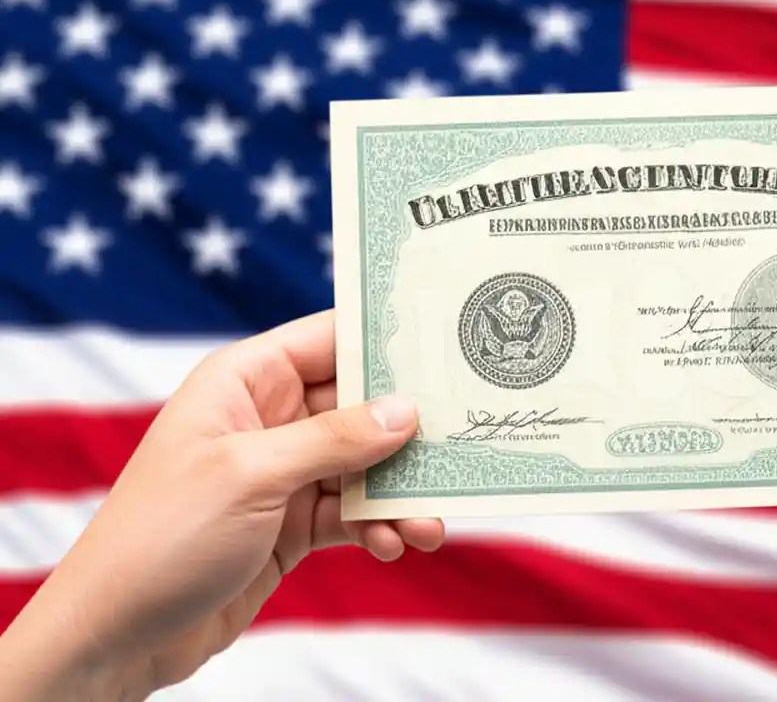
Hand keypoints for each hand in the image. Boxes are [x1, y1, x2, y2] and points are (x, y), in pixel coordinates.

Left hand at [0, 311, 444, 701]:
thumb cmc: (162, 536)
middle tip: (464, 441)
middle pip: (360, 405)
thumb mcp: (252, 475)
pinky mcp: (292, 523)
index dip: (384, 339)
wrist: (117, 633)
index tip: (446, 346)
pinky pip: (353, 512)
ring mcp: (283, 473)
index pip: (328, 339)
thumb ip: (334, 440)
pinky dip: (379, 527)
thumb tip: (405, 410)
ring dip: (400, 492)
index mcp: (244, 381)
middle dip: (410, 429)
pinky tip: (395, 545)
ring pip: (364, 466)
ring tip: (430, 523)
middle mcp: (268, 419)